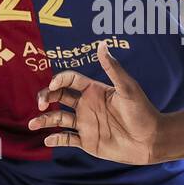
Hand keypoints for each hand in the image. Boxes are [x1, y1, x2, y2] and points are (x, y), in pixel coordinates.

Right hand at [28, 41, 160, 163]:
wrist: (150, 140)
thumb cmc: (142, 111)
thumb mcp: (128, 88)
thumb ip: (113, 68)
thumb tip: (102, 44)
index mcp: (94, 90)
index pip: (70, 80)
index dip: (59, 81)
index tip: (53, 87)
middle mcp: (87, 105)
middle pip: (58, 97)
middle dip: (46, 97)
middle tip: (40, 104)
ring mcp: (85, 123)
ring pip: (58, 119)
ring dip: (44, 120)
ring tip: (33, 123)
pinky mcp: (87, 141)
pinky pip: (67, 139)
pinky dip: (55, 139)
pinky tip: (48, 139)